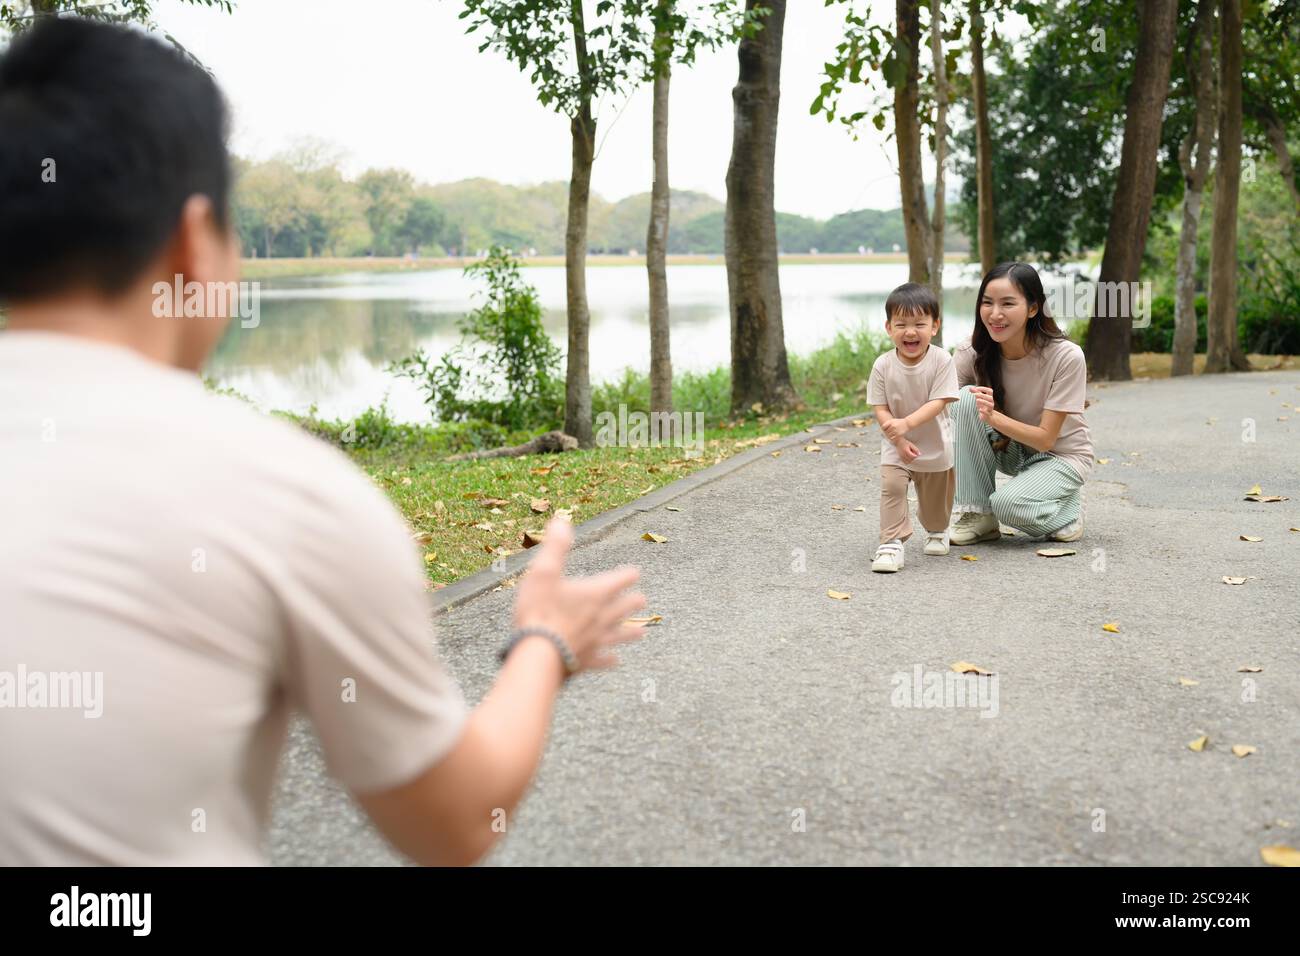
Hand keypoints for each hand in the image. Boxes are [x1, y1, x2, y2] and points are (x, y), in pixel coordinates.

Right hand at [511, 518, 646, 672]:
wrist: (537, 653)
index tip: (635, 572)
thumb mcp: (544, 571)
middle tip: (642, 601)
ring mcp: (597, 641)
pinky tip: (615, 661)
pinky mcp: (587, 661)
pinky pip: (603, 660)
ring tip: (642, 632)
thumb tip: (562, 520)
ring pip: (620, 635)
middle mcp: (602, 617)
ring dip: (631, 632)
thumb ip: (556, 546)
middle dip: (633, 603)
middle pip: (624, 608)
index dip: (627, 575)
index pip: (620, 580)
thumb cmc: (539, 610)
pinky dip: (610, 660)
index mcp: (596, 593)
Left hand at [882, 417, 909, 441]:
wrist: (907, 423)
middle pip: (886, 432)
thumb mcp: (893, 421)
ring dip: (889, 436)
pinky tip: (893, 437)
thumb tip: (881, 429)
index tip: (885, 430)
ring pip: (889, 435)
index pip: (883, 427)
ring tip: (891, 435)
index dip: (883, 429)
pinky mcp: (898, 434)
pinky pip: (892, 438)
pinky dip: (892, 438)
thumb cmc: (899, 422)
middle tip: (888, 434)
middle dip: (887, 433)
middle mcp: (892, 426)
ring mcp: (895, 430)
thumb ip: (887, 424)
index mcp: (890, 422)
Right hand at [897, 440, 920, 463]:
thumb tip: (919, 454)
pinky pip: (905, 462)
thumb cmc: (905, 443)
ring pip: (908, 462)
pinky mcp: (901, 458)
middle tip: (913, 454)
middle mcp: (903, 455)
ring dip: (911, 460)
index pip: (913, 457)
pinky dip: (908, 461)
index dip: (916, 456)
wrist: (898, 443)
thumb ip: (915, 449)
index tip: (916, 453)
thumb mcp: (911, 445)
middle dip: (913, 458)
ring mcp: (901, 457)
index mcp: (906, 451)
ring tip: (911, 456)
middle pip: (911, 460)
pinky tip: (908, 458)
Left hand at [970, 386, 995, 423]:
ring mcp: (990, 409)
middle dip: (982, 395)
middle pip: (990, 397)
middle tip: (974, 394)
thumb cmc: (983, 406)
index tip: (976, 388)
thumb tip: (970, 387)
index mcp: (989, 397)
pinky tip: (979, 410)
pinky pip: (987, 413)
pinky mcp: (988, 415)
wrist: (987, 417)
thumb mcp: (979, 399)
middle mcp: (991, 402)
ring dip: (984, 402)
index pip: (990, 391)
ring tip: (977, 400)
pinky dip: (983, 411)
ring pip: (990, 405)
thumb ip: (975, 393)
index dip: (984, 388)